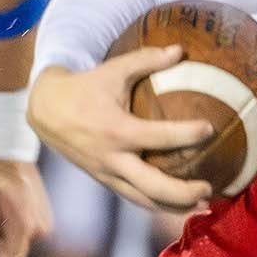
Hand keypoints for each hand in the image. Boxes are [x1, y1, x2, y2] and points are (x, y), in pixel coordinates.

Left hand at [0, 155, 49, 256]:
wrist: (8, 148)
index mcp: (24, 225)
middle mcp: (39, 229)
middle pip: (13, 256)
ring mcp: (44, 223)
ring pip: (18, 246)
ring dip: (1, 237)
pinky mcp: (44, 217)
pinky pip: (24, 234)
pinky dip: (9, 229)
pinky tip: (1, 209)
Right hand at [26, 51, 212, 213]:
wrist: (46, 111)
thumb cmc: (85, 87)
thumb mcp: (113, 69)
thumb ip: (147, 59)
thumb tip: (180, 50)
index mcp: (117, 130)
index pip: (160, 137)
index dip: (188, 134)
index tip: (210, 129)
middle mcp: (112, 158)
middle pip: (154, 186)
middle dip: (184, 192)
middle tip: (210, 187)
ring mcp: (107, 174)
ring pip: (144, 200)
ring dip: (174, 206)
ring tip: (203, 204)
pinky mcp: (104, 181)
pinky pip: (134, 198)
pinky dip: (157, 204)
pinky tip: (179, 204)